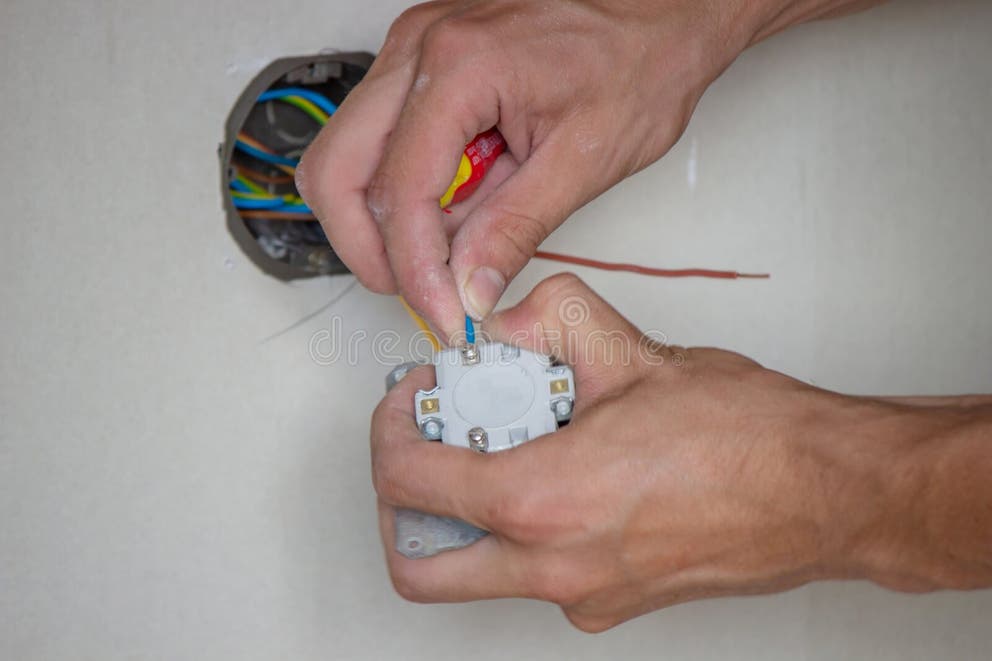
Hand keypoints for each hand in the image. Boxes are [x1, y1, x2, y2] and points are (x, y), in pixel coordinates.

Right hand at [297, 0, 756, 340]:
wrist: (659, 14)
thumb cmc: (639, 60)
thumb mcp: (583, 160)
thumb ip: (514, 229)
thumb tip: (468, 287)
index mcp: (459, 66)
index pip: (400, 192)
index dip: (415, 270)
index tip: (444, 313)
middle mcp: (418, 49)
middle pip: (335, 173)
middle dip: (368, 250)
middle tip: (418, 293)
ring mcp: (412, 54)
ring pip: (346, 159)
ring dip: (381, 223)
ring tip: (444, 254)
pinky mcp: (421, 67)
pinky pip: (379, 143)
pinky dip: (404, 193)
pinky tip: (454, 213)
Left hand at [370, 274, 991, 630]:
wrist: (827, 493)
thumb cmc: (748, 436)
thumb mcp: (628, 348)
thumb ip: (543, 319)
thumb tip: (497, 324)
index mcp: (542, 503)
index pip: (408, 482)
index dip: (391, 432)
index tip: (413, 402)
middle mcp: (553, 568)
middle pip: (420, 567)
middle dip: (402, 505)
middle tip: (431, 448)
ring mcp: (583, 598)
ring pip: (477, 572)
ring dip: (467, 515)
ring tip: (512, 447)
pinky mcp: (611, 605)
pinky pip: (536, 574)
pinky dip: (525, 528)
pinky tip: (568, 471)